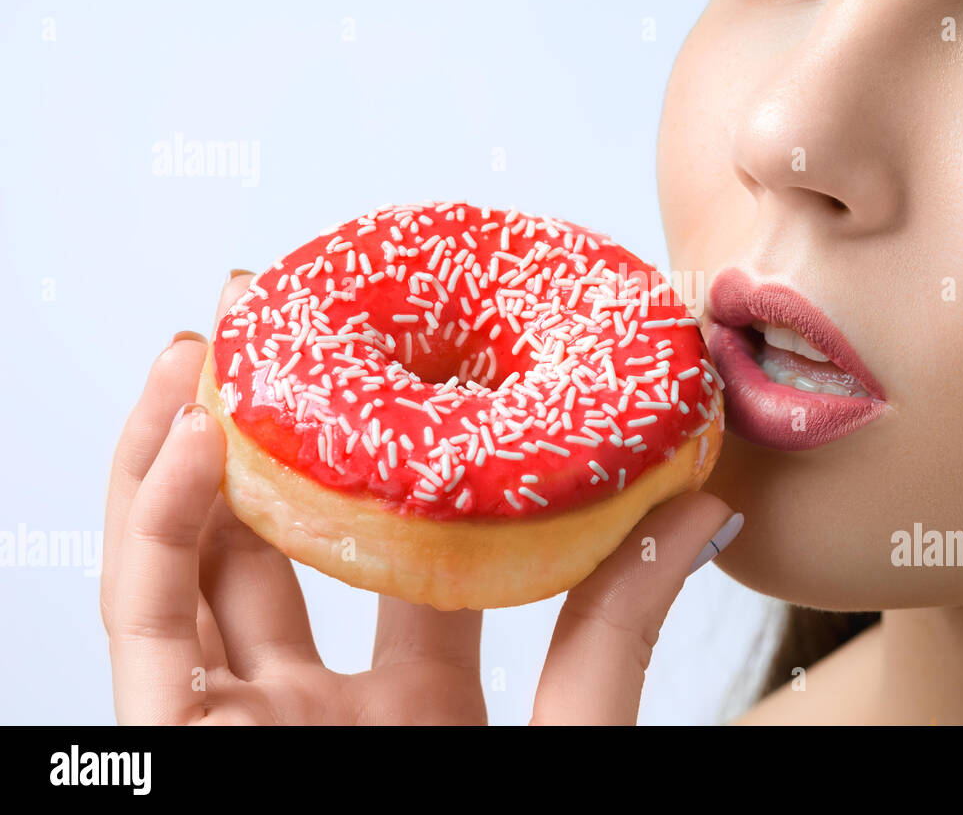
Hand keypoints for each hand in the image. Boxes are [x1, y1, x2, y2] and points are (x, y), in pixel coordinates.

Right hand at [102, 271, 739, 723]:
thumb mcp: (573, 743)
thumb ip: (617, 634)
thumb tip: (702, 508)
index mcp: (416, 705)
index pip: (400, 558)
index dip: (395, 459)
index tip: (408, 358)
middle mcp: (318, 712)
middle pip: (276, 549)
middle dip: (267, 434)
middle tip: (278, 322)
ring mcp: (246, 731)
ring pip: (187, 575)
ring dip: (182, 454)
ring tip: (211, 344)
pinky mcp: (178, 757)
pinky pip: (144, 634)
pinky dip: (154, 531)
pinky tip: (193, 436)